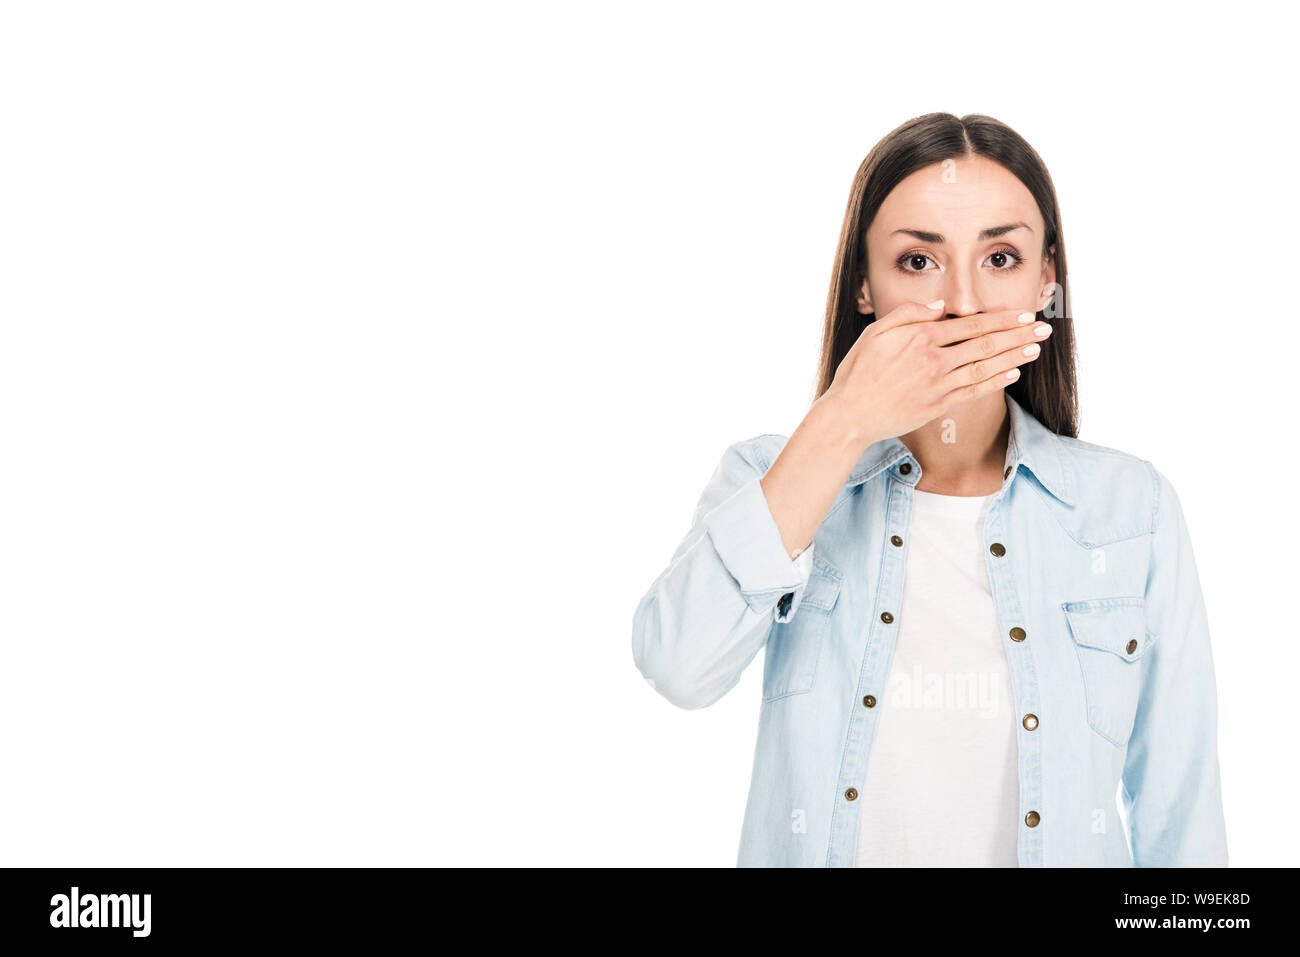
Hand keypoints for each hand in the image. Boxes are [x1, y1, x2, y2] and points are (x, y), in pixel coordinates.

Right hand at [822, 299, 1053, 446]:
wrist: (850, 414)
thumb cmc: (859, 371)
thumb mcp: (875, 332)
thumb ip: (908, 314)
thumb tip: (940, 306)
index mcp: (921, 337)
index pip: (971, 324)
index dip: (1001, 318)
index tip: (1023, 313)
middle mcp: (934, 359)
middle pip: (986, 343)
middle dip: (1018, 334)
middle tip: (1043, 328)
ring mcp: (938, 384)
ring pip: (985, 366)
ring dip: (1014, 356)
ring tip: (1035, 348)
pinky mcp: (939, 406)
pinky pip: (974, 390)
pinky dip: (996, 381)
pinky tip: (1013, 373)